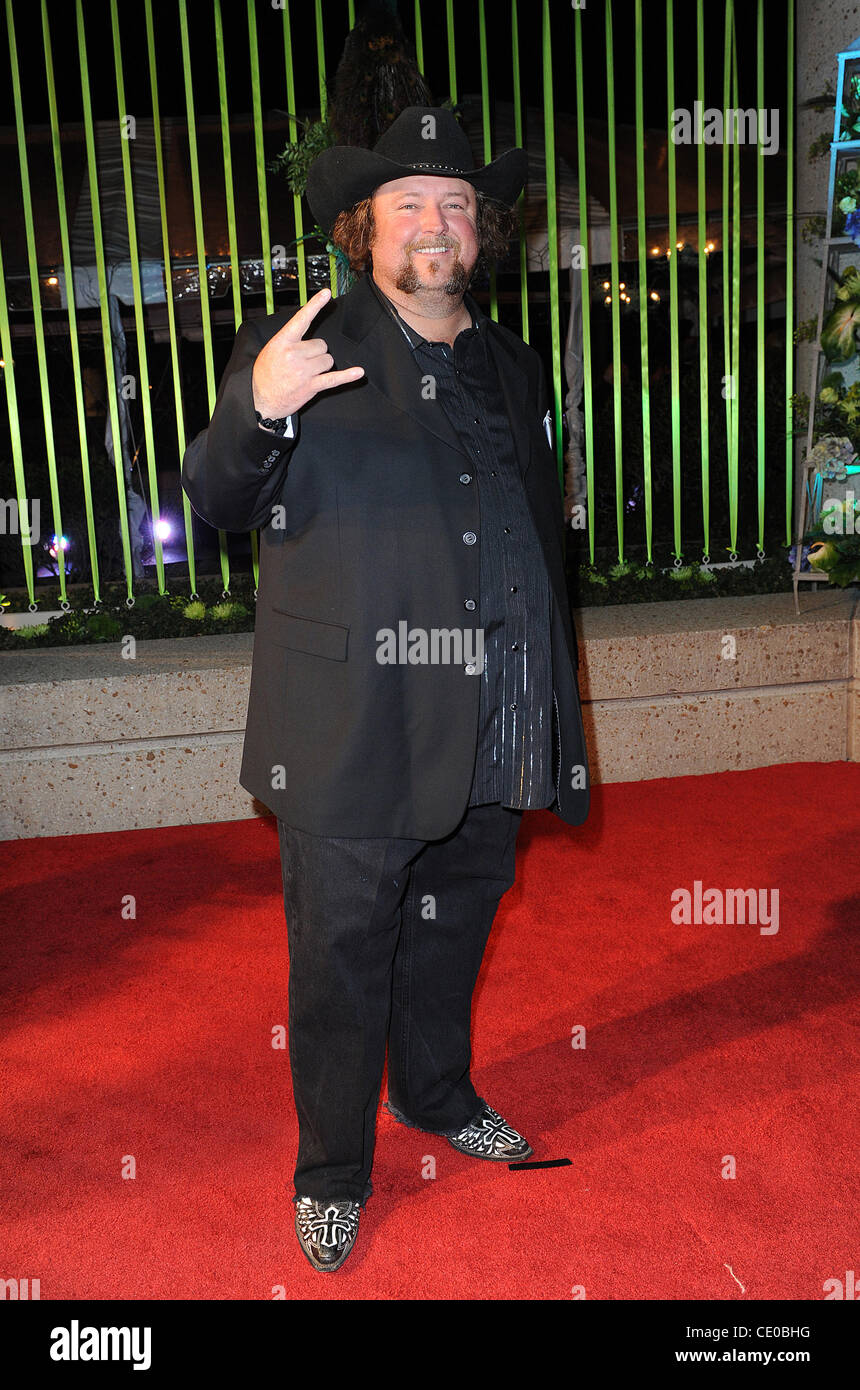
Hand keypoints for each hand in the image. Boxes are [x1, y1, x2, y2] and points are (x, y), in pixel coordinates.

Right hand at [251, 288, 363, 418]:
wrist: (259, 400)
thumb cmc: (265, 374)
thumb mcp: (272, 350)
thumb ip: (290, 340)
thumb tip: (311, 339)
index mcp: (283, 342)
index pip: (302, 319)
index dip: (315, 305)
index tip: (326, 293)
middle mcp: (294, 354)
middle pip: (322, 345)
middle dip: (316, 353)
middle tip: (302, 362)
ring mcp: (304, 371)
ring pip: (328, 360)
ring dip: (322, 366)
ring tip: (307, 373)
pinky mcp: (311, 386)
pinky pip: (334, 379)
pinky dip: (347, 376)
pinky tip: (358, 372)